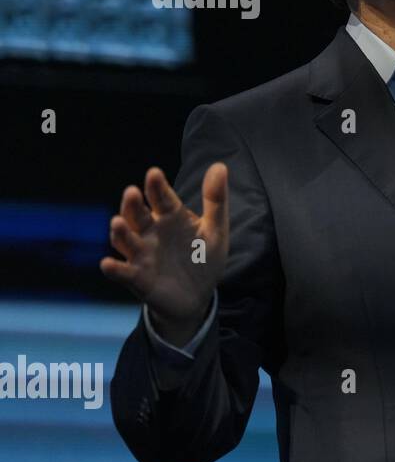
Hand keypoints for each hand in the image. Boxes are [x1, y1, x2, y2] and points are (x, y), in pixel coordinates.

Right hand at [99, 164, 229, 336]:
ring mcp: (142, 254)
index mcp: (170, 216)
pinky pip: (123, 273)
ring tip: (117, 222)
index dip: (157, 186)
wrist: (198, 295)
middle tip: (132, 192)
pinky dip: (114, 269)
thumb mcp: (215, 230)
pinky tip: (107, 264)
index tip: (154, 173)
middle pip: (137, 215)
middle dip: (133, 204)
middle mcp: (151, 232)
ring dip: (120, 232)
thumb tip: (220, 165)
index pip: (162, 198)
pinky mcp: (138, 278)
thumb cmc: (203, 258)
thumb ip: (216, 200)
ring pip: (126, 240)